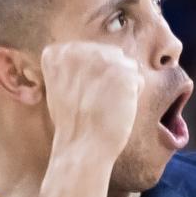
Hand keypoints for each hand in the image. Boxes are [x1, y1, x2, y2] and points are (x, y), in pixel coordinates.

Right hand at [39, 41, 143, 165]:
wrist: (82, 147)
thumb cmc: (72, 124)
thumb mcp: (59, 87)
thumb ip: (74, 67)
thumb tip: (97, 58)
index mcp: (57, 53)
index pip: (89, 52)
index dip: (91, 76)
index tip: (81, 95)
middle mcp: (78, 50)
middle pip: (109, 55)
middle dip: (108, 77)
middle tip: (95, 102)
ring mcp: (101, 58)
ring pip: (126, 66)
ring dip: (122, 86)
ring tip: (105, 105)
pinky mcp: (123, 72)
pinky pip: (138, 80)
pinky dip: (133, 96)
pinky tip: (117, 109)